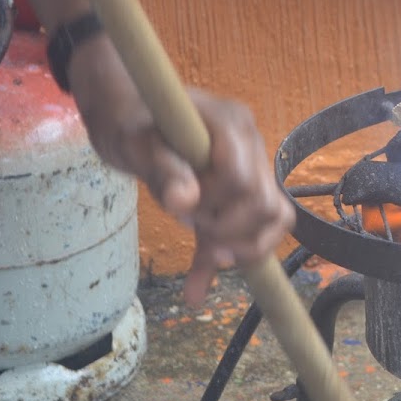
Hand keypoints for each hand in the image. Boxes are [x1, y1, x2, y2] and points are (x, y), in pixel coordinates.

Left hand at [68, 37, 294, 306]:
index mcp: (231, 125)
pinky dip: (228, 256)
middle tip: (190, 226)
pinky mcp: (242, 188)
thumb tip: (184, 203)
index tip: (182, 211)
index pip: (244, 182)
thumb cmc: (128, 118)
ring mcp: (253, 166)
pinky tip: (196, 287)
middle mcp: (252, 145)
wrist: (128, 113)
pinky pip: (254, 227)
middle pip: (268, 205)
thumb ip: (163, 170)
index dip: (217, 208)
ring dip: (240, 247)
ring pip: (273, 219)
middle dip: (230, 230)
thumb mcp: (135, 143)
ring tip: (204, 259)